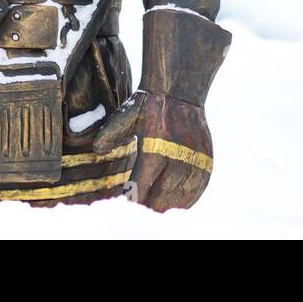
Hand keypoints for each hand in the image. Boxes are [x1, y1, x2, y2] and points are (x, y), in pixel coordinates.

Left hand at [94, 90, 214, 211]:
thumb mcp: (127, 115)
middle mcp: (176, 157)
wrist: (180, 91)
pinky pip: (196, 190)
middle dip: (148, 206)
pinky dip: (185, 201)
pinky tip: (174, 204)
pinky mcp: (205, 162)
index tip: (125, 204)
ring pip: (180, 198)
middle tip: (139, 210)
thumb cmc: (149, 104)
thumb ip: (111, 134)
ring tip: (154, 209)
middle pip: (161, 197)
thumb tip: (96, 150)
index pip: (141, 185)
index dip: (132, 198)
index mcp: (154, 148)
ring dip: (166, 206)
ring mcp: (193, 161)